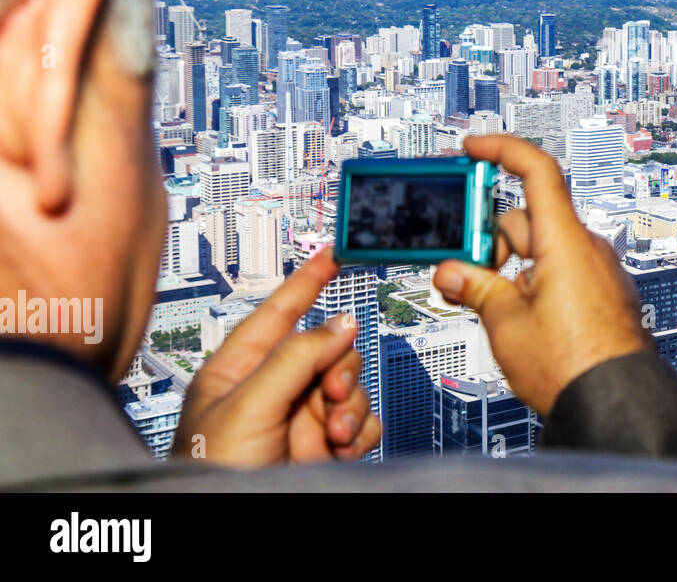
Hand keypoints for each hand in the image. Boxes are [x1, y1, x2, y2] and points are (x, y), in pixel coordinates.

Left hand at [172, 247, 381, 466]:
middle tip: (331, 392)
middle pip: (328, 349)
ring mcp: (300, 420)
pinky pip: (363, 421)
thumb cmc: (210, 474)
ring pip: (350, 384)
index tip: (332, 252)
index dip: (307, 280)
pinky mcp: (326, 448)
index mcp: (238, 371)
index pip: (279, 311)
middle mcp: (272, 391)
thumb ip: (295, 358)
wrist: (234, 528)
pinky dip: (363, 430)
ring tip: (334, 434)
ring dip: (352, 405)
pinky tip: (345, 447)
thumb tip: (337, 323)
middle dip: (339, 368)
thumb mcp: (248, 406)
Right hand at [433, 134, 653, 415]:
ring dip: (509, 265)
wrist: (615, 404)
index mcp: (565, 242)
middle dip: (488, 237)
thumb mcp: (505, 324)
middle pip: (527, 218)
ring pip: (542, 248)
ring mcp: (597, 273)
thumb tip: (451, 272)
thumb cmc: (574, 367)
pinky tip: (514, 314)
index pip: (536, 170)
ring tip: (484, 302)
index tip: (472, 148)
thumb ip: (474, 288)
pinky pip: (562, 271)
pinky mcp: (601, 295)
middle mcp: (587, 250)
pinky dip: (533, 280)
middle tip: (460, 267)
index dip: (501, 150)